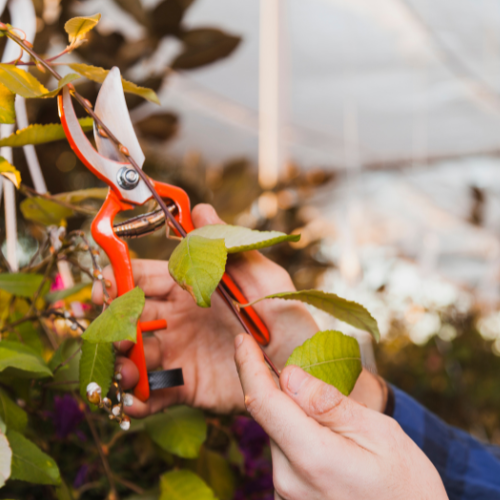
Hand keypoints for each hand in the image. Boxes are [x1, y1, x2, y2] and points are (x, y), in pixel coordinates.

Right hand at [92, 204, 319, 415]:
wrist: (301, 369)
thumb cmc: (286, 316)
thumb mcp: (263, 278)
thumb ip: (228, 246)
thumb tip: (201, 208)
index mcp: (192, 289)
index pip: (145, 278)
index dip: (121, 280)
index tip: (104, 287)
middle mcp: (179, 320)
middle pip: (132, 317)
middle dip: (113, 324)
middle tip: (109, 334)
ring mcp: (181, 354)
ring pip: (136, 356)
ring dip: (122, 364)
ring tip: (127, 372)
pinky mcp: (187, 387)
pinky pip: (155, 394)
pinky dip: (139, 401)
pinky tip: (134, 404)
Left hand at [234, 333, 448, 499]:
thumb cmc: (407, 487)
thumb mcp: (379, 433)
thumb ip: (328, 404)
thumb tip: (289, 375)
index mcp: (313, 458)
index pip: (264, 402)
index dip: (249, 366)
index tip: (243, 340)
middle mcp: (289, 483)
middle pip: (273, 418)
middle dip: (287, 395)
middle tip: (322, 394)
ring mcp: (287, 499)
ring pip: (278, 438)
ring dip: (296, 423)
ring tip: (342, 437)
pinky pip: (285, 461)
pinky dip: (299, 444)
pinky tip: (333, 455)